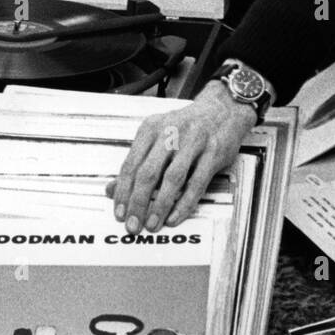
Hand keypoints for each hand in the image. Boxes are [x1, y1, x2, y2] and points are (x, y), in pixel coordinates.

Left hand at [106, 83, 254, 233]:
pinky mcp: (213, 153)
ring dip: (160, 205)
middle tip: (133, 225)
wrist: (222, 109)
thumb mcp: (157, 137)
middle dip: (138, 203)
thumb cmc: (186, 126)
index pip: (131, 164)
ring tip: (152, 224)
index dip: (123, 192)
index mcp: (151, 129)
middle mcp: (170, 133)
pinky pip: (197, 183)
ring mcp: (193, 142)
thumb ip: (136, 162)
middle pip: (148, 173)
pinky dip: (184, 203)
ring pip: (172, 179)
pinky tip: (174, 216)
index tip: (119, 212)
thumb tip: (112, 190)